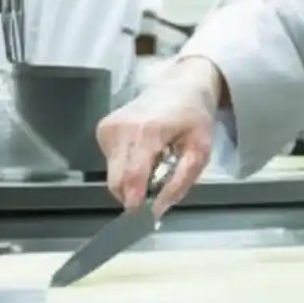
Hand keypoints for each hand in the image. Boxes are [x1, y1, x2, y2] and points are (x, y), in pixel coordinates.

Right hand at [97, 57, 221, 218]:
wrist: (180, 85)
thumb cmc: (194, 117)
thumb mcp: (200, 152)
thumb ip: (179, 183)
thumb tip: (157, 210)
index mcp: (146, 132)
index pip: (131, 179)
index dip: (136, 204)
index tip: (146, 217)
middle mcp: (120, 129)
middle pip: (117, 182)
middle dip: (135, 194)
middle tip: (157, 187)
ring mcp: (108, 128)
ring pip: (112, 176)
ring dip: (131, 181)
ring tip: (153, 164)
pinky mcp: (102, 129)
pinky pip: (110, 163)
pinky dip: (126, 167)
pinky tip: (142, 153)